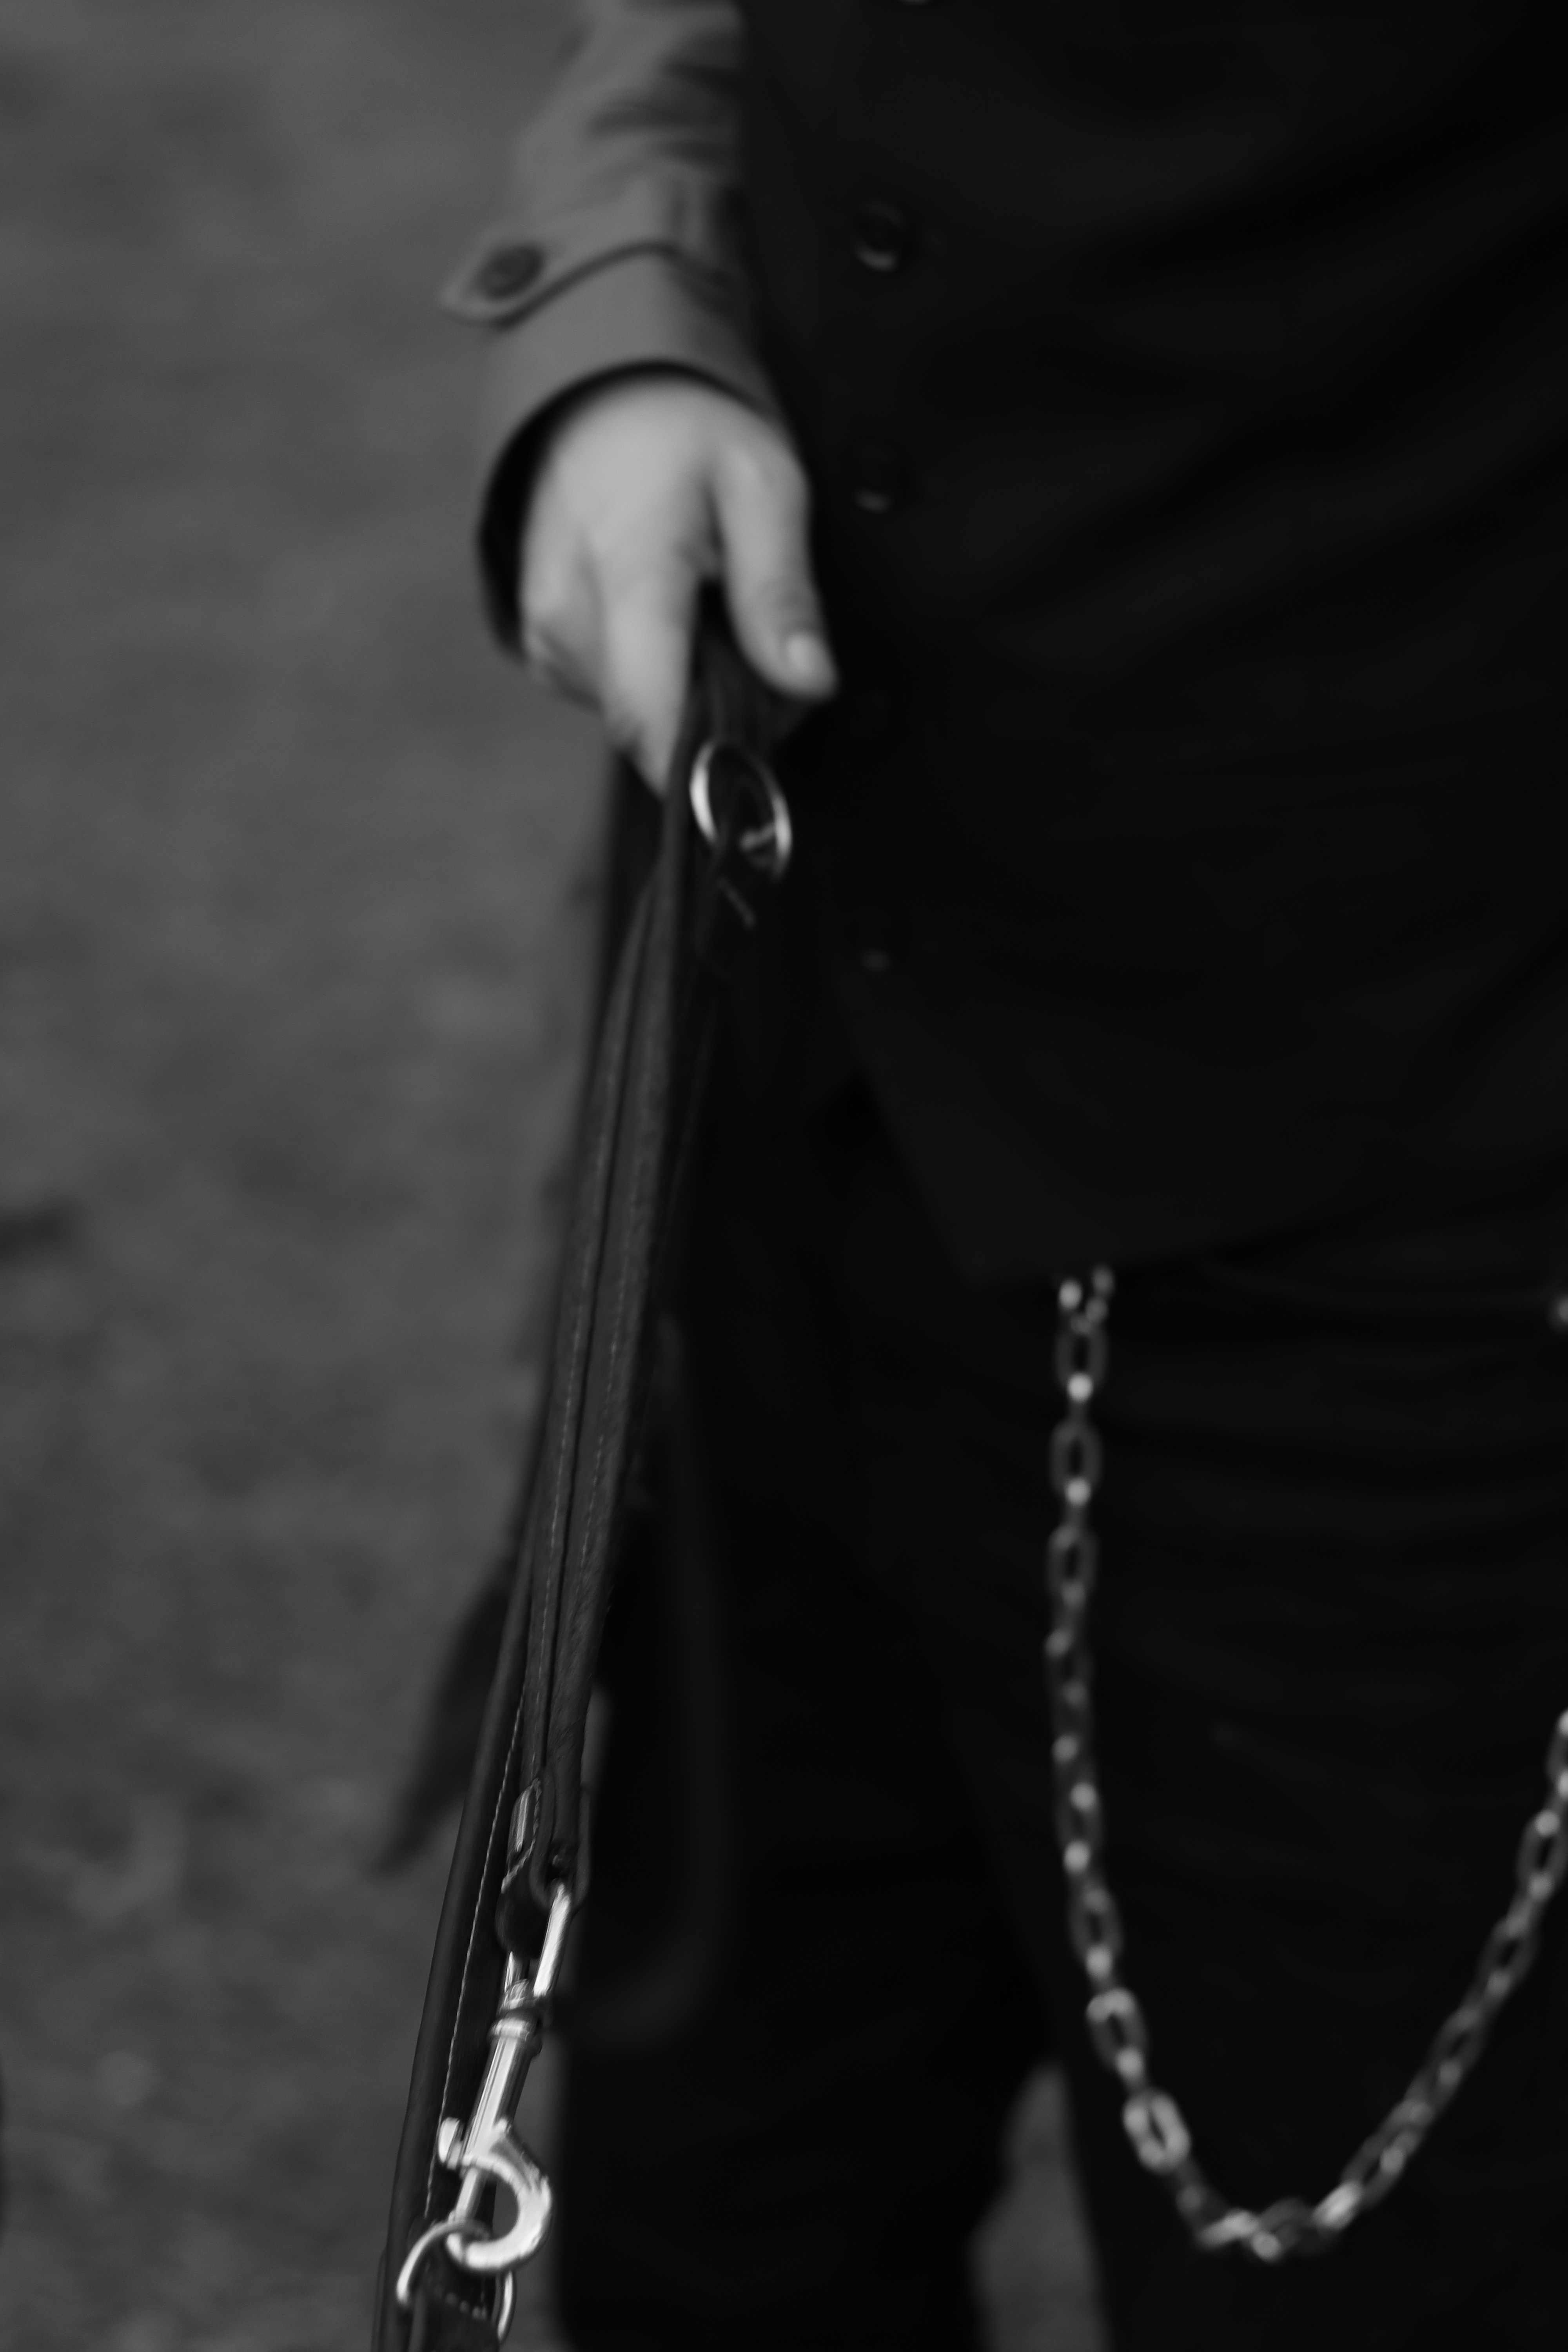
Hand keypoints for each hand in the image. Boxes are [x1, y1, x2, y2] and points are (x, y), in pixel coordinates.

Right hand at [519, 374, 836, 784]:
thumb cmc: (690, 435)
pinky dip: (664, 678)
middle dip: (731, 713)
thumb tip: (808, 684)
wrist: (598, 400)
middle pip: (662, 727)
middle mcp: (569, 617)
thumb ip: (781, 591)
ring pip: (644, 720)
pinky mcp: (546, 653)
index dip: (708, 769)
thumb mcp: (764, 487)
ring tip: (720, 613)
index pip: (650, 714)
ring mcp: (548, 640)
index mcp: (627, 570)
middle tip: (771, 642)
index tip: (761, 773)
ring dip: (699, 693)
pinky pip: (622, 699)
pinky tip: (677, 620)